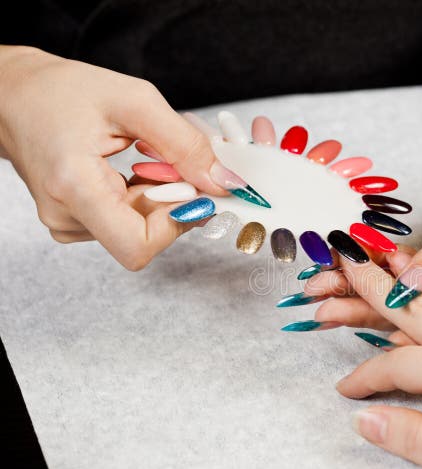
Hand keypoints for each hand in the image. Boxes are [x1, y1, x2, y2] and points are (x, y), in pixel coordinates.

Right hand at [0, 46, 236, 269]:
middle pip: (144, 237)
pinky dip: (144, 197)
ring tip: (148, 157)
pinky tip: (136, 167)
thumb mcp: (135, 101)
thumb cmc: (62, 90)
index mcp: (73, 187)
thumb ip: (184, 144)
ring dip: (160, 197)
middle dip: (174, 203)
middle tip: (174, 161)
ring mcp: (67, 223)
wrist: (13, 93)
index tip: (196, 190)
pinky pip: (126, 221)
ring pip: (139, 230)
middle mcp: (65, 216)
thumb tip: (222, 184)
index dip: (177, 223)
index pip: (138, 246)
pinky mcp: (74, 221)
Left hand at [305, 140, 421, 328]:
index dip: (381, 310)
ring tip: (320, 291)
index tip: (334, 301)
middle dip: (362, 307)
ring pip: (414, 304)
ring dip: (365, 296)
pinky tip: (346, 276)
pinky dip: (383, 279)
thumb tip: (404, 292)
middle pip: (420, 316)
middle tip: (315, 301)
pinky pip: (418, 287)